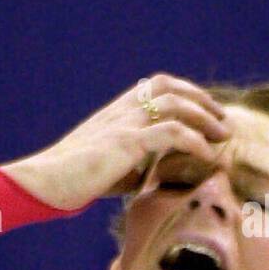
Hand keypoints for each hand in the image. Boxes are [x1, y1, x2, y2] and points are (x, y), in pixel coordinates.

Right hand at [0, 73, 232, 210]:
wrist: (44, 183)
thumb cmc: (75, 181)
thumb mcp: (113, 167)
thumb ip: (137, 163)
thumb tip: (162, 175)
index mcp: (118, 111)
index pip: (158, 86)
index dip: (187, 94)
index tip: (208, 113)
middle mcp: (122, 110)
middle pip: (170, 87)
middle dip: (202, 101)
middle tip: (224, 122)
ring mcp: (124, 123)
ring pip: (175, 104)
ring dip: (205, 118)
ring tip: (223, 136)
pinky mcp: (126, 142)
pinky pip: (171, 132)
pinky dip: (195, 140)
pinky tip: (206, 155)